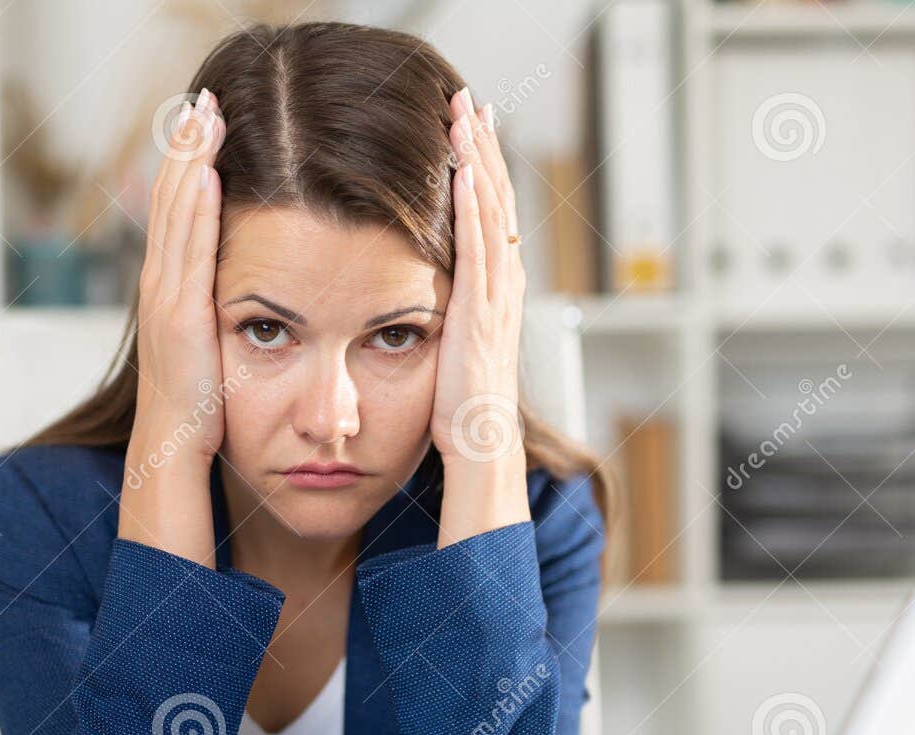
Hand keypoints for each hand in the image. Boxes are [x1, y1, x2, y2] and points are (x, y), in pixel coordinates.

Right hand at [119, 90, 226, 565]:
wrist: (177, 474)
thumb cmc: (204, 432)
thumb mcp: (223, 365)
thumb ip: (235, 330)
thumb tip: (257, 312)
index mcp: (178, 302)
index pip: (184, 222)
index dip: (194, 173)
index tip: (212, 127)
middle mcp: (165, 296)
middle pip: (172, 206)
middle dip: (187, 150)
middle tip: (204, 99)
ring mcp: (166, 308)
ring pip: (173, 221)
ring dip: (188, 164)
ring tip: (203, 114)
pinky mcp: (177, 325)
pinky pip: (186, 255)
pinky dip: (192, 212)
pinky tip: (205, 174)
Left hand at [432, 88, 530, 547]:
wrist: (479, 454)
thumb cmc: (458, 416)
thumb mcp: (445, 353)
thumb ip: (436, 319)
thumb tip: (413, 303)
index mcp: (491, 295)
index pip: (486, 218)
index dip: (478, 172)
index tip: (465, 131)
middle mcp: (501, 289)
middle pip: (494, 202)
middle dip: (482, 149)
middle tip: (468, 101)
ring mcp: (496, 299)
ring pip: (491, 214)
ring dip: (479, 162)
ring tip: (465, 116)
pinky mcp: (481, 315)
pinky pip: (479, 249)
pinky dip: (473, 208)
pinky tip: (463, 172)